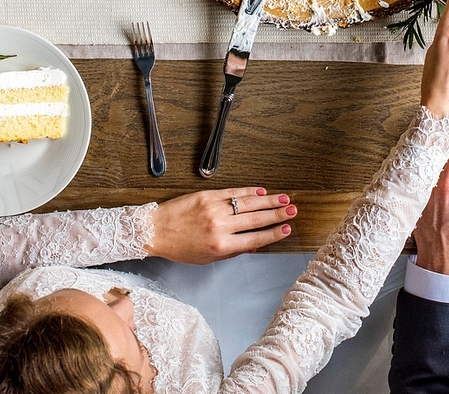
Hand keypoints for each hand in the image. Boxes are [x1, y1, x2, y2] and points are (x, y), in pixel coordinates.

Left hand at [147, 187, 294, 262]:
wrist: (155, 230)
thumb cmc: (179, 248)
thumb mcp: (207, 258)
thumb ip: (232, 251)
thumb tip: (253, 246)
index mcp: (221, 246)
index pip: (254, 239)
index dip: (273, 234)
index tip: (286, 229)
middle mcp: (220, 226)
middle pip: (256, 219)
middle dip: (277, 214)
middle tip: (292, 210)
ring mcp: (214, 209)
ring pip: (248, 203)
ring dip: (268, 200)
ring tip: (283, 199)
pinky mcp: (207, 195)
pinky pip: (233, 192)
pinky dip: (249, 191)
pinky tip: (261, 191)